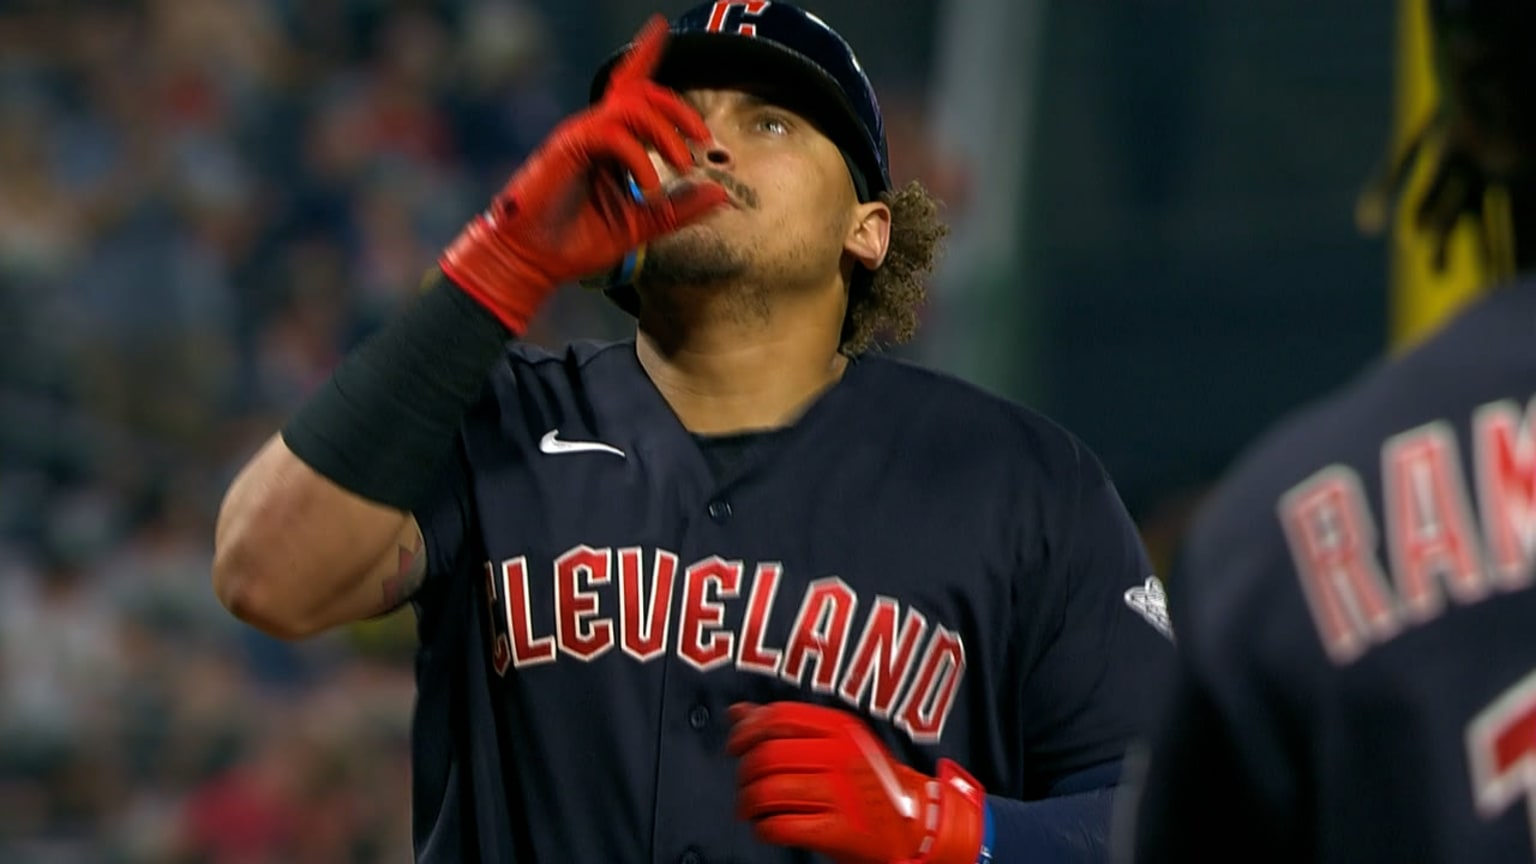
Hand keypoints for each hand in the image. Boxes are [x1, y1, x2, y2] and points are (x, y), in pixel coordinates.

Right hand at [438, 15, 728, 332]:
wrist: (533, 264)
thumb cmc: (577, 243)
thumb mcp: (642, 225)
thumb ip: (679, 209)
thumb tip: (722, 194)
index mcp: (610, 144)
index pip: (630, 90)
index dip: (644, 54)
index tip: (661, 26)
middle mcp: (596, 133)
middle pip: (641, 92)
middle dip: (678, 108)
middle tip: (703, 137)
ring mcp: (580, 137)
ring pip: (631, 107)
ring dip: (666, 133)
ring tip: (683, 165)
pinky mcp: (567, 147)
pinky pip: (612, 134)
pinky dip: (639, 158)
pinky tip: (647, 187)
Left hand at [727, 702, 985, 863]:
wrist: (915, 825)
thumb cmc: (868, 782)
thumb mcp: (837, 743)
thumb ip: (788, 725)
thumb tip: (737, 712)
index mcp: (841, 729)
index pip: (779, 717)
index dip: (747, 731)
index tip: (734, 746)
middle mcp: (842, 756)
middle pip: (768, 755)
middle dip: (744, 773)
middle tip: (744, 785)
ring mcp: (842, 794)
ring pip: (768, 792)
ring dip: (748, 804)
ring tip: (750, 810)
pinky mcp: (840, 831)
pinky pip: (781, 826)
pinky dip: (764, 829)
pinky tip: (767, 828)